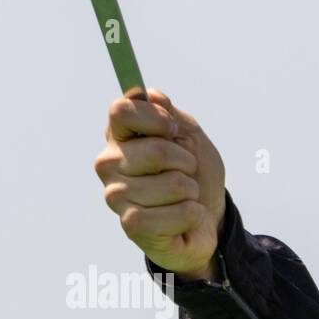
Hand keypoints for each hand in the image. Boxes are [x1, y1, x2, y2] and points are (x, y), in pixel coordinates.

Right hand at [94, 87, 225, 280]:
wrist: (209, 222)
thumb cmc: (197, 177)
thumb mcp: (191, 138)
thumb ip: (171, 115)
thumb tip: (151, 94)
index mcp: (119, 137)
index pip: (122, 111)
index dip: (157, 119)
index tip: (174, 131)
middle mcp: (109, 164)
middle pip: (157, 150)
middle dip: (187, 163)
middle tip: (185, 174)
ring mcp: (116, 196)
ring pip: (173, 184)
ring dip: (191, 191)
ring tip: (184, 198)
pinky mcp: (130, 225)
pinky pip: (177, 212)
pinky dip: (192, 215)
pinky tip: (183, 220)